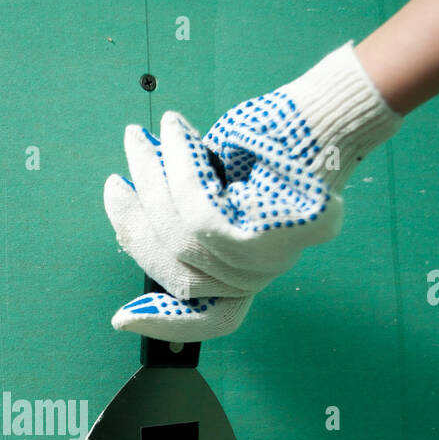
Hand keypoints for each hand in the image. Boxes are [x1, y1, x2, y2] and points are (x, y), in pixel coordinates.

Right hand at [103, 42, 402, 342]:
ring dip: (149, 178)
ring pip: (177, 236)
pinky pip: (195, 210)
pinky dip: (175, 165)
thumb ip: (187, 218)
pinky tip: (171, 132)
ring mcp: (261, 263)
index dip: (163, 323)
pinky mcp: (260, 238)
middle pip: (175, 274)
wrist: (324, 116)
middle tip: (114, 183)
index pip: (208, 318)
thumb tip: (135, 219)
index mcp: (248, 273)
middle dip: (134, 223)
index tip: (122, 318)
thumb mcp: (221, 190)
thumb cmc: (270, 148)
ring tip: (138, 138)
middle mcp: (258, 277)